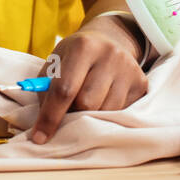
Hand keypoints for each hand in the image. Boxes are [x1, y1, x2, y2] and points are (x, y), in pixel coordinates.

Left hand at [30, 14, 147, 144]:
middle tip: (68, 110)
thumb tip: (42, 127)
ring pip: (105, 111)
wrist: (109, 42)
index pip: (64, 89)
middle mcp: (109, 54)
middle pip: (87, 103)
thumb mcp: (56, 64)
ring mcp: (128, 68)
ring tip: (87, 103)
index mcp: (82, 46)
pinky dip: (107, 114)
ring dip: (91, 116)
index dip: (50, 116)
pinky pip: (121, 113)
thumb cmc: (75, 58)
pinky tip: (103, 100)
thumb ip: (46, 91)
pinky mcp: (141, 83)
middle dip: (73, 114)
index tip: (39, 138)